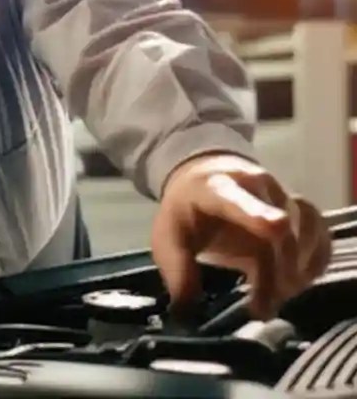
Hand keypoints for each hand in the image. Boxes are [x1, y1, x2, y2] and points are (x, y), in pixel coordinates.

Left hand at [152, 153, 331, 318]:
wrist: (208, 181)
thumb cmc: (188, 212)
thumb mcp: (170, 236)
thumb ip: (177, 269)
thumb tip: (186, 310)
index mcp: (216, 188)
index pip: (235, 199)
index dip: (256, 212)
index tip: (275, 227)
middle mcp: (258, 187)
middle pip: (280, 231)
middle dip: (273, 274)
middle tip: (261, 309)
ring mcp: (284, 198)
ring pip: (306, 233)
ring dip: (295, 272)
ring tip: (275, 299)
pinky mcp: (303, 213)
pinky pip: (321, 239)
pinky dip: (312, 265)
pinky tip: (294, 285)